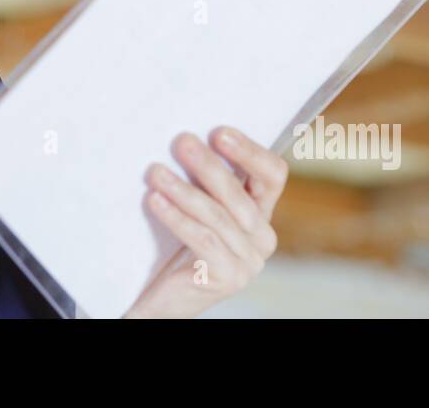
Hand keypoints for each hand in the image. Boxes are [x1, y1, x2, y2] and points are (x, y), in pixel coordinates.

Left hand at [123, 126, 287, 318]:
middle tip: (182, 142)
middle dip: (209, 165)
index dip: (250, 151)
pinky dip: (177, 217)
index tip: (219, 132)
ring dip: (184, 190)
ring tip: (155, 172)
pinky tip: (155, 201)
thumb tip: (185, 135)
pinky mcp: (229, 278)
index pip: (273, 174)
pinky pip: (203, 239)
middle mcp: (262, 236)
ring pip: (217, 216)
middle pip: (240, 193)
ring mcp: (249, 261)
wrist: (164, 297)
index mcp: (260, 211)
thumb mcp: (197, 206)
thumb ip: (202, 179)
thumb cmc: (178, 244)